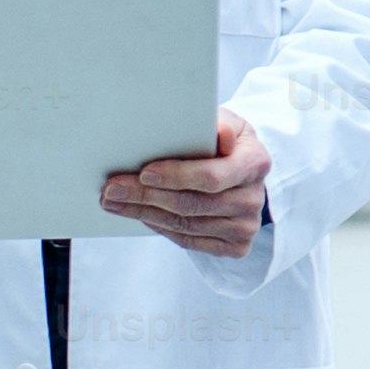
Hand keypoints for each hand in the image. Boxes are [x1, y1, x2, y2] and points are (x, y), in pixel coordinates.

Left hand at [103, 109, 269, 258]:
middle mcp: (253, 199)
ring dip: (145, 213)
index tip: (144, 172)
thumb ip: (219, 124)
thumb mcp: (226, 122)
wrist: (245, 172)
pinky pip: (189, 240)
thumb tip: (219, 132)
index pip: (212, 176)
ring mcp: (245, 226)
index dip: (176, 176)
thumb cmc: (227, 143)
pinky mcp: (235, 246)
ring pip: (186, 225)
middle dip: (147, 196)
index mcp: (256, 163)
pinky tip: (140, 214)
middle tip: (113, 189)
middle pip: (193, 204)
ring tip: (115, 201)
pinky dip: (160, 227)